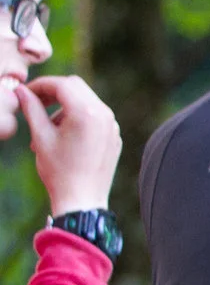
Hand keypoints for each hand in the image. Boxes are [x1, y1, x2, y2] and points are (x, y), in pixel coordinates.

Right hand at [19, 76, 121, 215]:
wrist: (83, 200)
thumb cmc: (59, 171)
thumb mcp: (41, 137)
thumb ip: (31, 109)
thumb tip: (21, 91)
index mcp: (87, 112)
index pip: (62, 84)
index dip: (40, 85)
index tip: (25, 93)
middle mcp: (104, 115)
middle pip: (76, 87)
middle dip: (53, 92)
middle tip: (34, 103)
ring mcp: (112, 126)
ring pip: (85, 101)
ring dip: (64, 106)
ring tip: (45, 128)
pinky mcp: (114, 136)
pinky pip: (95, 116)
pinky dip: (77, 117)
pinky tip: (62, 136)